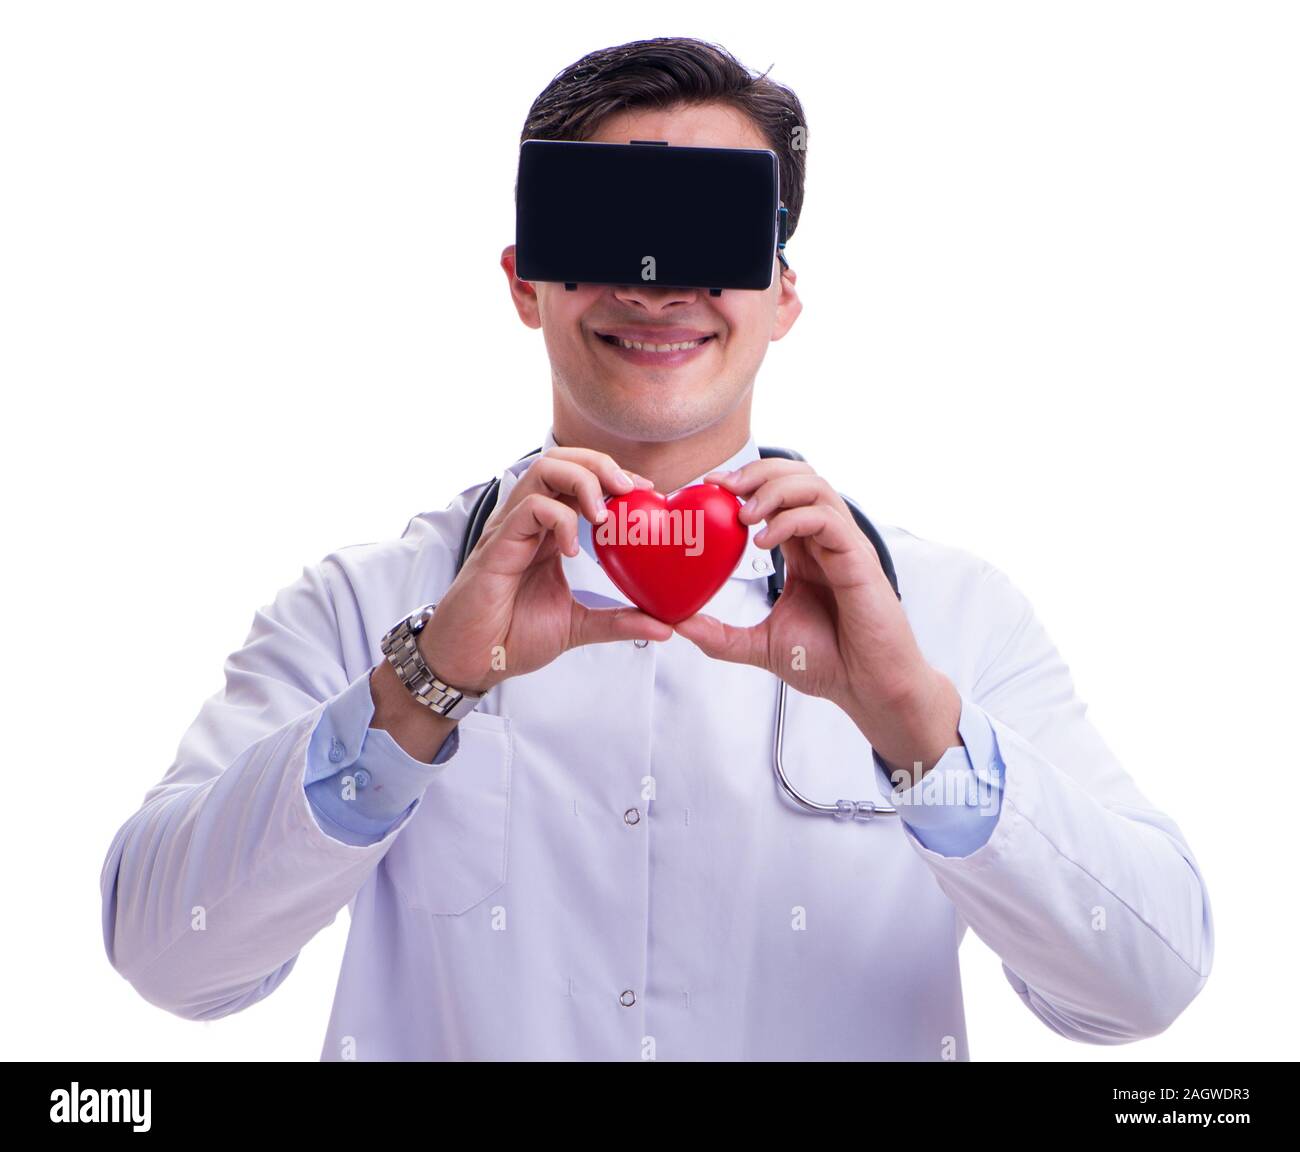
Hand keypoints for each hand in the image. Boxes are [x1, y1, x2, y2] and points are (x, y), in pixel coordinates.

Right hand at [416, 447, 673, 695]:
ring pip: (544, 470)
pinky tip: (572, 549)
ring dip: (583, 481)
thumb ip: (619, 621)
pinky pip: (530, 508)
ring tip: (604, 515)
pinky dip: (560, 519)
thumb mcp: (578, 626)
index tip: (647, 493)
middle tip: (631, 491)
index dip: (613, 476)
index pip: (579, 479)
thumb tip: (665, 627)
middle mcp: (528, 522)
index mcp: (547, 532)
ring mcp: (511, 529)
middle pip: (561, 460)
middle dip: (601, 464)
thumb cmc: (511, 637)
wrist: (472, 661)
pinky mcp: (497, 545)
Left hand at [672, 458, 961, 777]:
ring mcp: (846, 547)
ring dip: (774, 490)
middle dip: (758, 473)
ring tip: (743, 516)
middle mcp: (826, 541)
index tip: (707, 488)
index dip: (744, 483)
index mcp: (805, 551)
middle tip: (721, 487)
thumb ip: (721, 635)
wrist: (869, 690)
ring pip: (815, 487)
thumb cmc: (829, 664)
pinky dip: (792, 520)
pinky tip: (764, 540)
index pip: (778, 496)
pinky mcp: (859, 561)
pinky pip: (827, 520)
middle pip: (798, 476)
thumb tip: (678, 625)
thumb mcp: (760, 646)